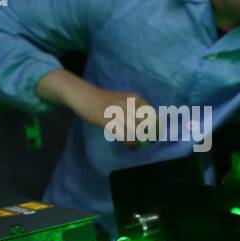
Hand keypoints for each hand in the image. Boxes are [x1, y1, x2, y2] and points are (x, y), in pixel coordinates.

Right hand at [38, 69, 153, 148]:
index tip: (154, 133)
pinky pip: (122, 135)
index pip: (152, 113)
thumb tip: (149, 127)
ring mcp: (118, 112)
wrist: (84, 96)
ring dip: (137, 140)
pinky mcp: (107, 121)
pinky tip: (126, 144)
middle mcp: (128, 104)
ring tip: (134, 144)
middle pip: (145, 124)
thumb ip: (136, 110)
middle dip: (147, 135)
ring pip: (135, 131)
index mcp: (134, 98)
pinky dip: (127, 142)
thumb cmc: (104, 100)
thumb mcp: (124, 100)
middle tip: (144, 141)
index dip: (155, 125)